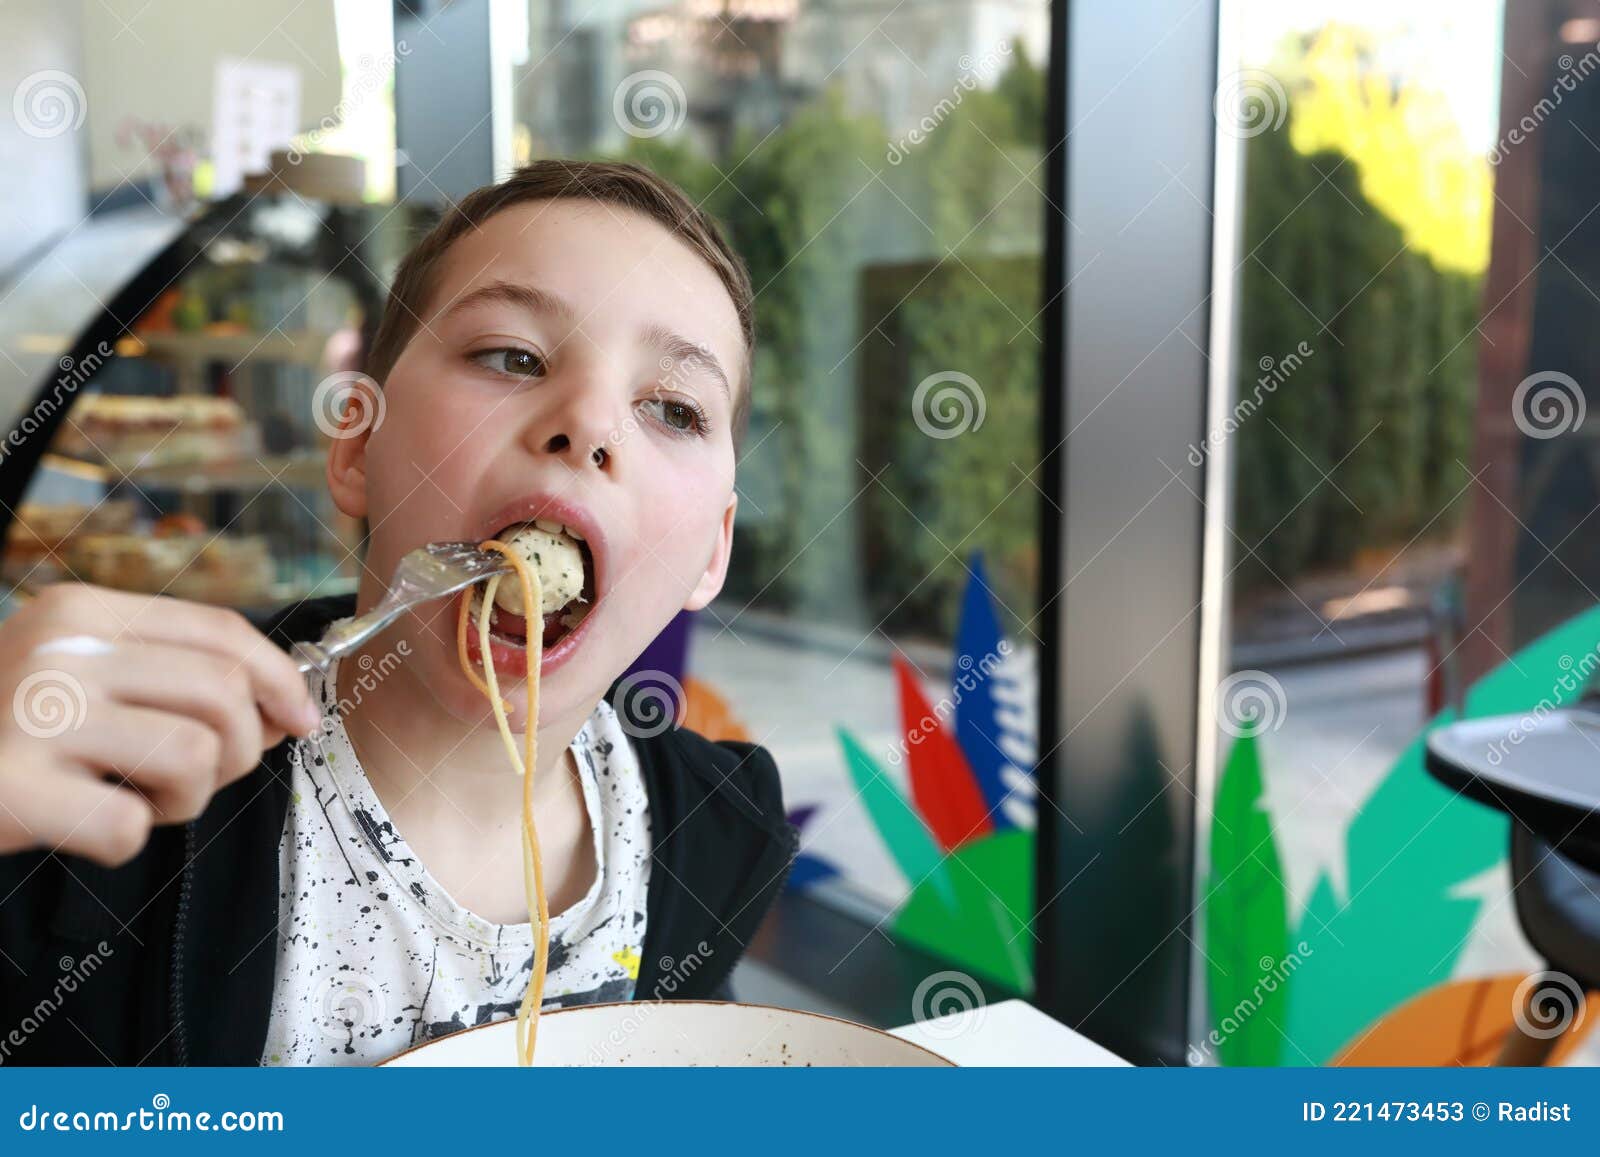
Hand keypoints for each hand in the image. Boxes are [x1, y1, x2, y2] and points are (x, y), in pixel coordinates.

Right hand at [0, 584, 320, 865]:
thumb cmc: (6, 732)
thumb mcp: (77, 674)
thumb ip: (171, 677)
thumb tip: (284, 708)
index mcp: (81, 609)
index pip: (221, 631)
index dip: (281, 679)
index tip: (303, 719)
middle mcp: (59, 648)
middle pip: (224, 694)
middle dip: (238, 749)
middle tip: (195, 777)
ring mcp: (32, 716)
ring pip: (196, 756)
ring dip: (182, 798)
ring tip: (131, 795)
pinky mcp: (11, 788)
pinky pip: (129, 826)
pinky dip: (121, 841)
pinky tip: (81, 824)